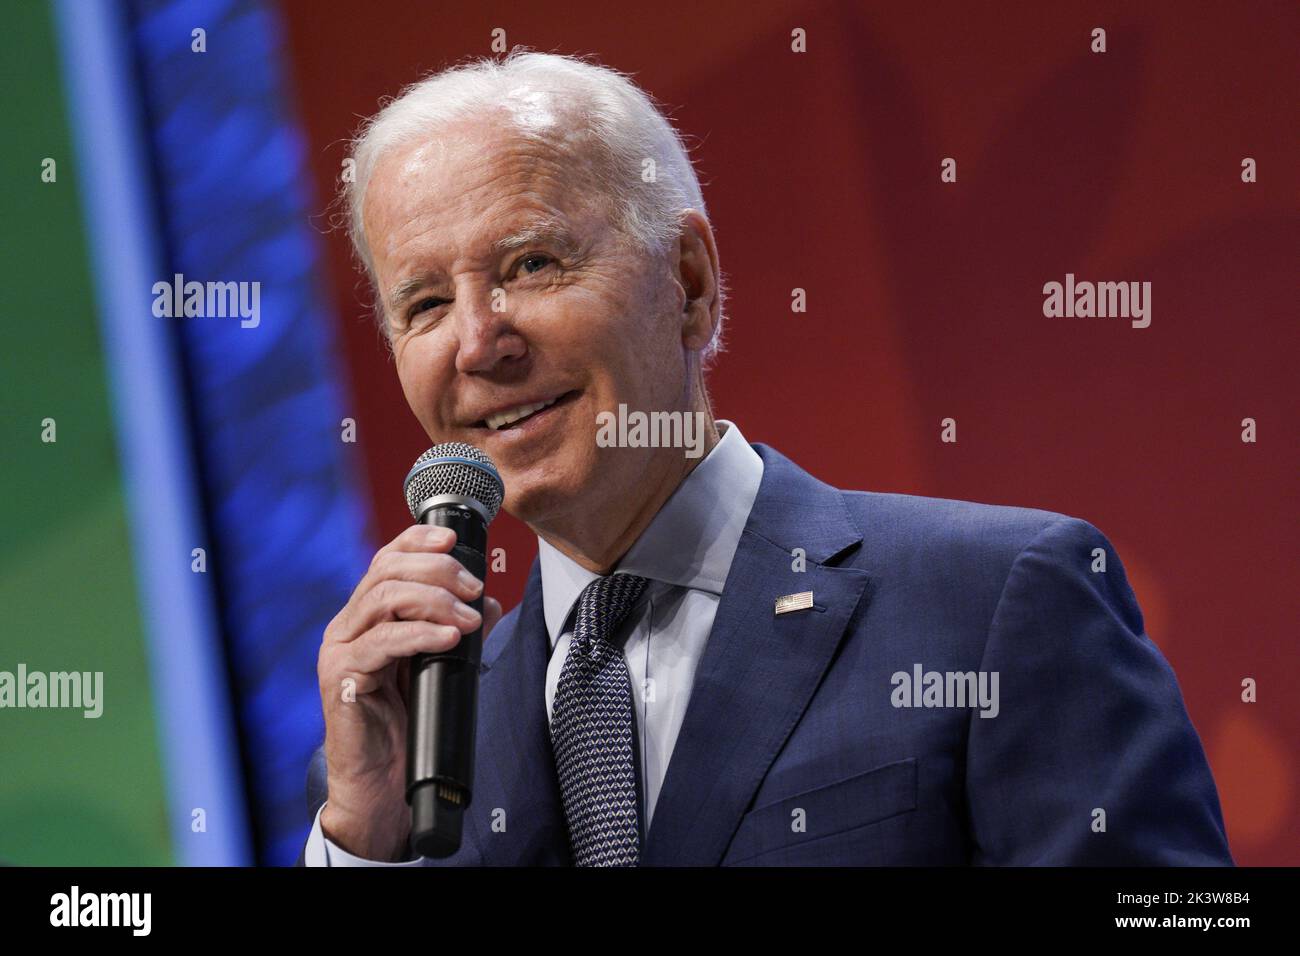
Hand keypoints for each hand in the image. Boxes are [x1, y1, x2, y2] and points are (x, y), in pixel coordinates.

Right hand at [316, 525, 502, 860]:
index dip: (418, 540)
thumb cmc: (409, 723)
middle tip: (474, 589)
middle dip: (438, 571)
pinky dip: (421, 635)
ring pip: (383, 599)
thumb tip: (491, 602)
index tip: (455, 538)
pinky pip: (381, 643)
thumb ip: (458, 630)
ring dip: (435, 601)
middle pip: (386, 570)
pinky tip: (449, 638)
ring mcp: (340, 650)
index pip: (387, 558)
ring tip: (468, 620)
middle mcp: (349, 625)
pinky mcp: (341, 678)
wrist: (383, 784)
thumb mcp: (440, 666)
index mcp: (368, 616)